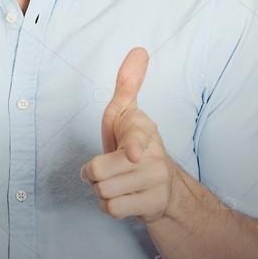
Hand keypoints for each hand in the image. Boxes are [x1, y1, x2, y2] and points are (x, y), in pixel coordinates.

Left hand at [81, 47, 178, 223]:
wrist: (164, 186)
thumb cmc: (134, 144)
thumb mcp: (126, 113)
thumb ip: (128, 84)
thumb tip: (139, 50)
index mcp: (144, 129)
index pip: (137, 137)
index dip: (132, 146)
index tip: (132, 153)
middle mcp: (154, 154)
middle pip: (99, 171)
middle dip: (93, 172)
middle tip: (106, 166)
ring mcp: (156, 181)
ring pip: (103, 191)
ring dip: (101, 189)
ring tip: (116, 181)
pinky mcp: (153, 204)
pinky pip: (112, 208)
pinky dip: (109, 205)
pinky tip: (122, 196)